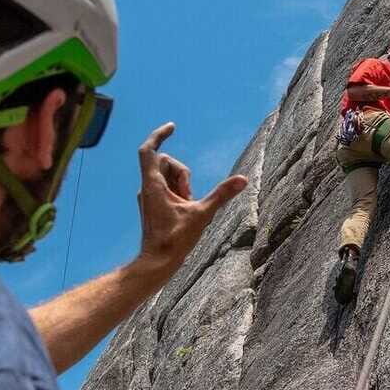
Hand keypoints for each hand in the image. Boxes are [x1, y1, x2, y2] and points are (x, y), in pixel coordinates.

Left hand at [136, 123, 247, 269]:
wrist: (156, 263)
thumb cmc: (174, 241)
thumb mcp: (202, 214)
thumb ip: (222, 195)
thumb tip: (243, 180)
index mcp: (152, 184)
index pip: (149, 150)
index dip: (159, 135)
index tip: (172, 126)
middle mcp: (146, 188)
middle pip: (165, 162)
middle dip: (182, 173)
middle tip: (189, 197)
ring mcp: (148, 197)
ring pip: (167, 177)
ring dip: (181, 185)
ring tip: (187, 206)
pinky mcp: (152, 207)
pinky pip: (166, 189)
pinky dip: (178, 193)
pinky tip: (184, 211)